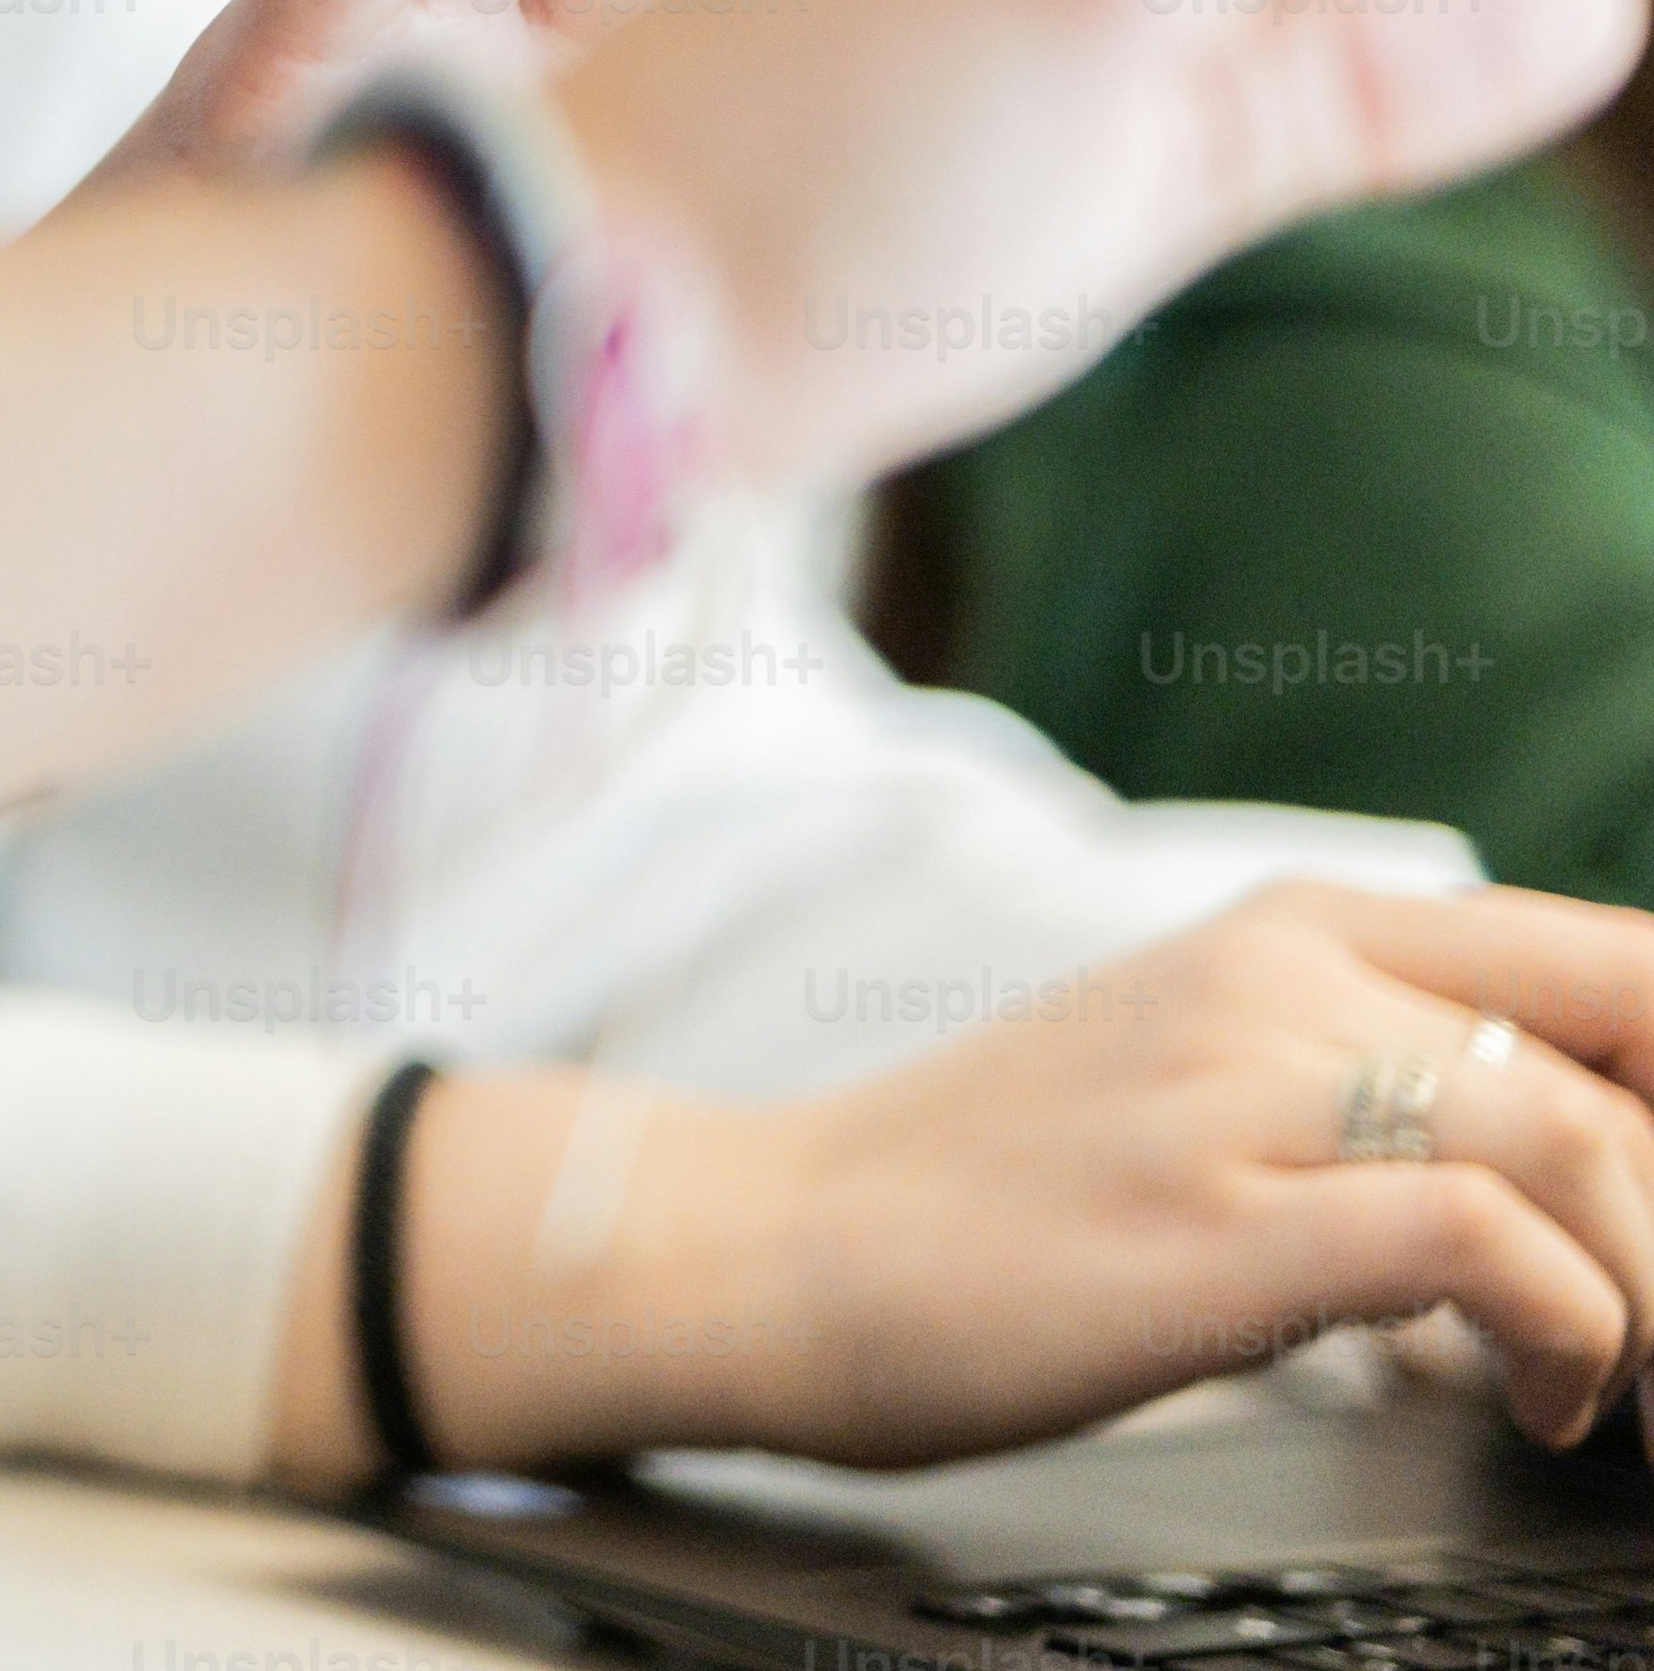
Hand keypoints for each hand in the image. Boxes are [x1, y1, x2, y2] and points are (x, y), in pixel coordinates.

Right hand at [313, 886, 1653, 1479]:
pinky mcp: (1214, 1215)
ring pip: (1581, 1136)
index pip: (1613, 958)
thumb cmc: (977, 1197)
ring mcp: (1239, 1087)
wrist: (759, 1246)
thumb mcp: (1194, 1080)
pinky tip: (1531, 1397)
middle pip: (1626, 1051)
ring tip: (1625, 1394)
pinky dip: (1564, 1326)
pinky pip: (1481, 1235)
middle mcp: (1279, 976)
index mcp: (1290, 929)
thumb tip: (1581, 1158)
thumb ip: (1362, 1075)